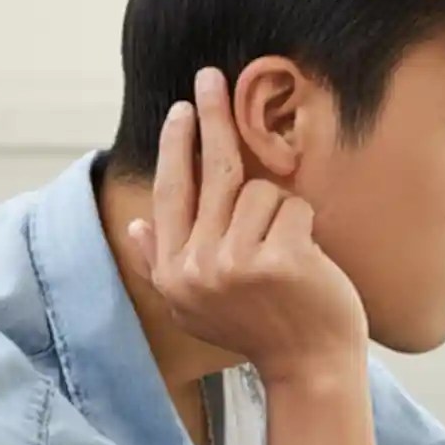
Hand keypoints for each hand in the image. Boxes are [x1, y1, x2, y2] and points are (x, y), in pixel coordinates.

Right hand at [127, 67, 367, 383]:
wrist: (312, 367)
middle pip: (207, 173)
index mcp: (174, 274)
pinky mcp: (278, 261)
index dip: (174, 146)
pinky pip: (294, 207)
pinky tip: (309, 259)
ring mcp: (236, 265)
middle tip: (211, 76)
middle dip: (209, 117)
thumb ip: (163, 265)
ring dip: (283, 212)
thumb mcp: (197, 308)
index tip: (180, 109)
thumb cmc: (263, 330)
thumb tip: (132, 223)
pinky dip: (307, 224)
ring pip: (261, 192)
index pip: (170, 193)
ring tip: (292, 252)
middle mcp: (197, 268)